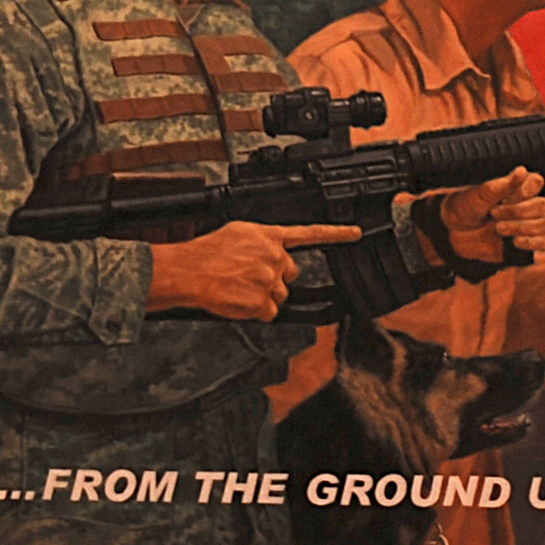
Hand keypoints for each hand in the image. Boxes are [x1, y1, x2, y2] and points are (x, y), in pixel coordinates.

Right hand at [147, 221, 363, 321]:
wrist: (189, 271)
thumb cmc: (207, 253)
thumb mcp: (238, 232)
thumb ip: (263, 240)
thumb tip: (274, 249)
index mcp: (269, 236)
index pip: (310, 233)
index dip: (336, 234)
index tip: (356, 233)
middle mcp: (274, 257)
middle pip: (290, 274)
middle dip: (275, 278)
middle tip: (248, 276)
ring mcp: (270, 280)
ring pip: (279, 295)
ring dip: (263, 296)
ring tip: (239, 287)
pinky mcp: (262, 302)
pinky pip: (269, 312)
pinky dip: (256, 311)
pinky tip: (239, 300)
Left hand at [438, 171, 544, 263]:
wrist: (453, 233)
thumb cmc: (465, 208)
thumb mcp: (480, 195)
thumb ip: (503, 185)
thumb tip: (521, 170)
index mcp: (517, 187)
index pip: (536, 182)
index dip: (525, 191)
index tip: (505, 197)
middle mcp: (527, 204)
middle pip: (544, 205)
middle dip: (519, 212)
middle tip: (495, 214)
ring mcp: (529, 224)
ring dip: (523, 228)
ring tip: (499, 229)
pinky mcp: (528, 243)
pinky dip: (532, 243)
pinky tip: (515, 242)